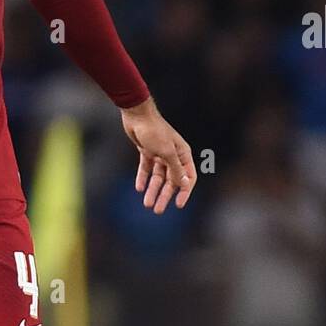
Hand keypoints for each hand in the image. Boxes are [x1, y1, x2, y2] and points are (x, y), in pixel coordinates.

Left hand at [121, 97, 196, 212]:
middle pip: (171, 180)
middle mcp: (173, 155)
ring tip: (147, 204)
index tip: (178, 205)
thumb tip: (184, 184)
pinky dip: (143, 178)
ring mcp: (159, 153)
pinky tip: (139, 188)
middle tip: (157, 210)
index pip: (188, 177)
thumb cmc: (154, 131)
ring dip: (153, 190)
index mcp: (183, 154)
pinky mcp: (147, 151)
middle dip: (164, 196)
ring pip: (158, 177)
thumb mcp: (166, 152)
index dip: (184, 192)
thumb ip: (175, 169)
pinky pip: (146, 168)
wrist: (137, 115)